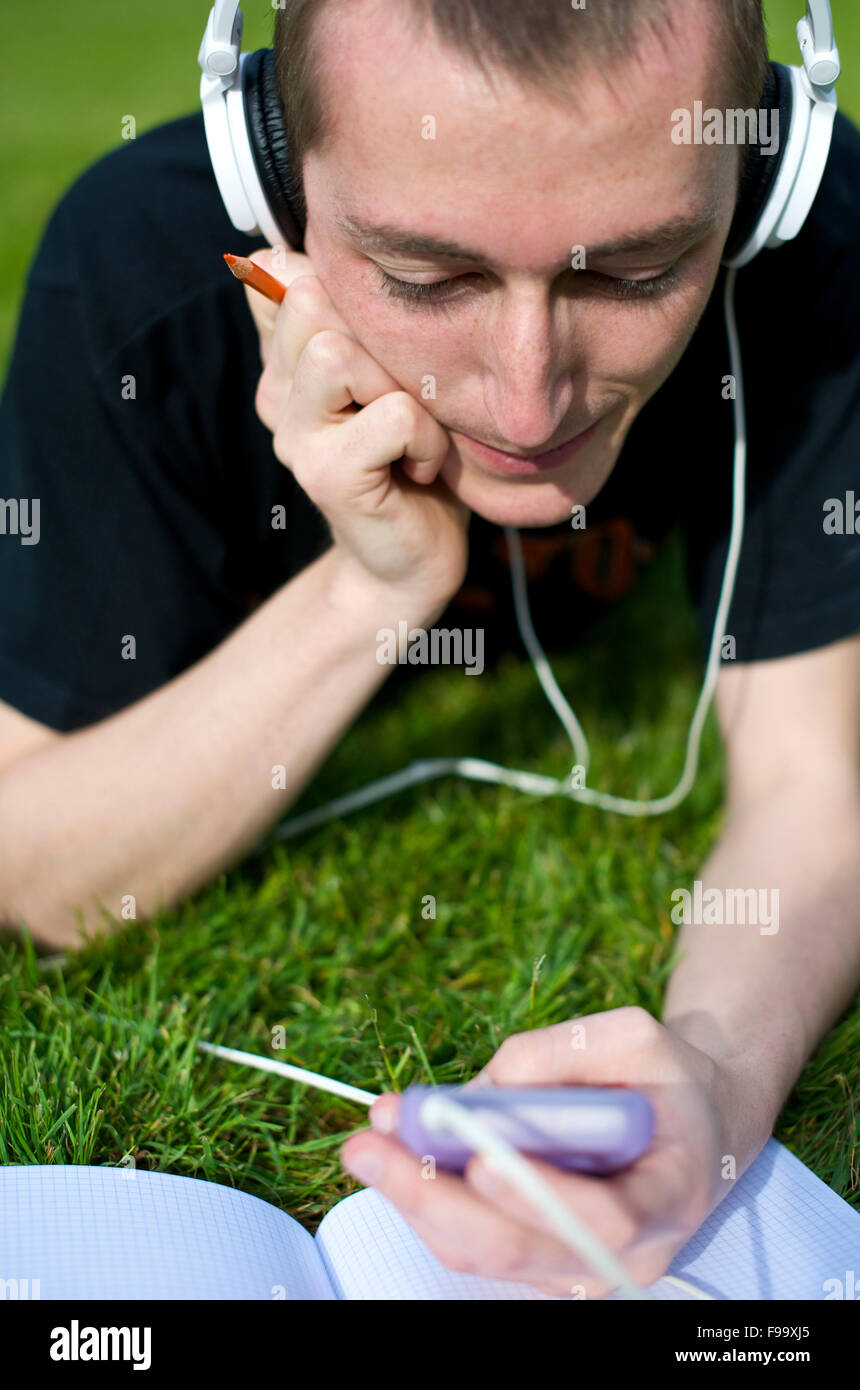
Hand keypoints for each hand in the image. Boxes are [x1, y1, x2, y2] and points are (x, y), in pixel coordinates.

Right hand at [244, 247, 469, 610]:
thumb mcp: (389, 375)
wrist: (410, 561)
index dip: (339, 287)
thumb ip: (353, 321)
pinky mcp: (325, 476)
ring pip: (338, 354)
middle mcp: (276, 392)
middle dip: (379, 336)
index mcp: (285, 360)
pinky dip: (424, 438)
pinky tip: (420, 466)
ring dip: (399, 387)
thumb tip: (294, 249)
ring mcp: (293, 436)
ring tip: (411, 430)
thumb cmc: (413, 458)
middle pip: (311, 301)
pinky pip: (392, 415)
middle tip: (403, 392)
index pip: (281, 272)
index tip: (374, 341)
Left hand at [341, 1006, 758, 1297]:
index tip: (479, 1159)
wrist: (686, 1124)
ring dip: (418, 1198)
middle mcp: (627, 1253)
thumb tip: (480, 1090)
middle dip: (436, 1197)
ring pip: (485, 1253)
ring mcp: (579, 1268)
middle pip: (521, 1248)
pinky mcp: (541, 1263)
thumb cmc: (661, 1078)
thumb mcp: (632, 1036)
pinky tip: (397, 1154)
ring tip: (371, 1141)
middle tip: (374, 1147)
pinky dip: (429, 1201)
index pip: (606, 1218)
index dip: (538, 1195)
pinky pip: (475, 1245)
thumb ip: (561, 1054)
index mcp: (669, 1194)